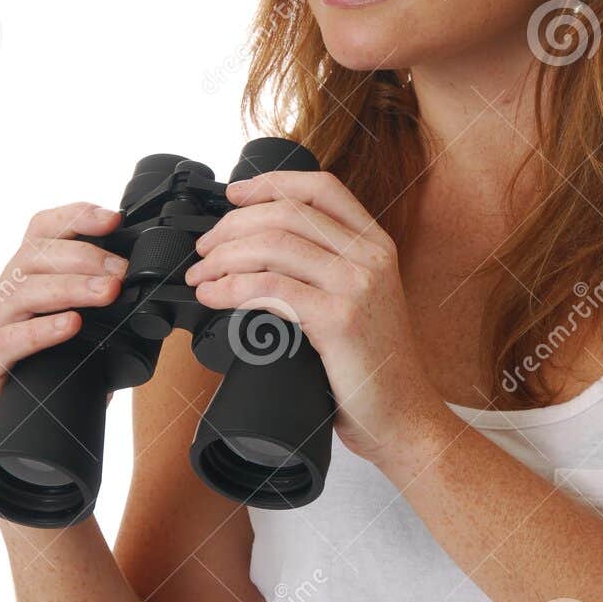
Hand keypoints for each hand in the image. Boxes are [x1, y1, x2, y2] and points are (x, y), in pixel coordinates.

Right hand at [0, 202, 128, 432]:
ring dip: (70, 287)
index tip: (112, 219)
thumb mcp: (91, 336)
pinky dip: (40, 330)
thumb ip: (108, 307)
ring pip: (20, 293)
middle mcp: (0, 301)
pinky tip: (70, 326)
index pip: (41, 232)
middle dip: (83, 257)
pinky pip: (4, 342)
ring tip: (109, 294)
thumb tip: (151, 284)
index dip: (74, 217)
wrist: (25, 448)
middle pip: (32, 256)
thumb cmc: (57, 384)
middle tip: (122, 272)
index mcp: (25, 282)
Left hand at [185, 169, 441, 465]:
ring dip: (223, 257)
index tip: (233, 195)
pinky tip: (212, 297)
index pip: (321, 187)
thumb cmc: (371, 368)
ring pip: (273, 246)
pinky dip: (230, 288)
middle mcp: (371, 256)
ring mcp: (358, 285)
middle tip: (204, 250)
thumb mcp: (360, 302)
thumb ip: (327, 270)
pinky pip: (270, 288)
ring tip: (200, 275)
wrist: (402, 419)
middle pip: (287, 213)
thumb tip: (258, 251)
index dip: (271, 182)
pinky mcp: (340, 319)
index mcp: (377, 244)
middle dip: (232, 226)